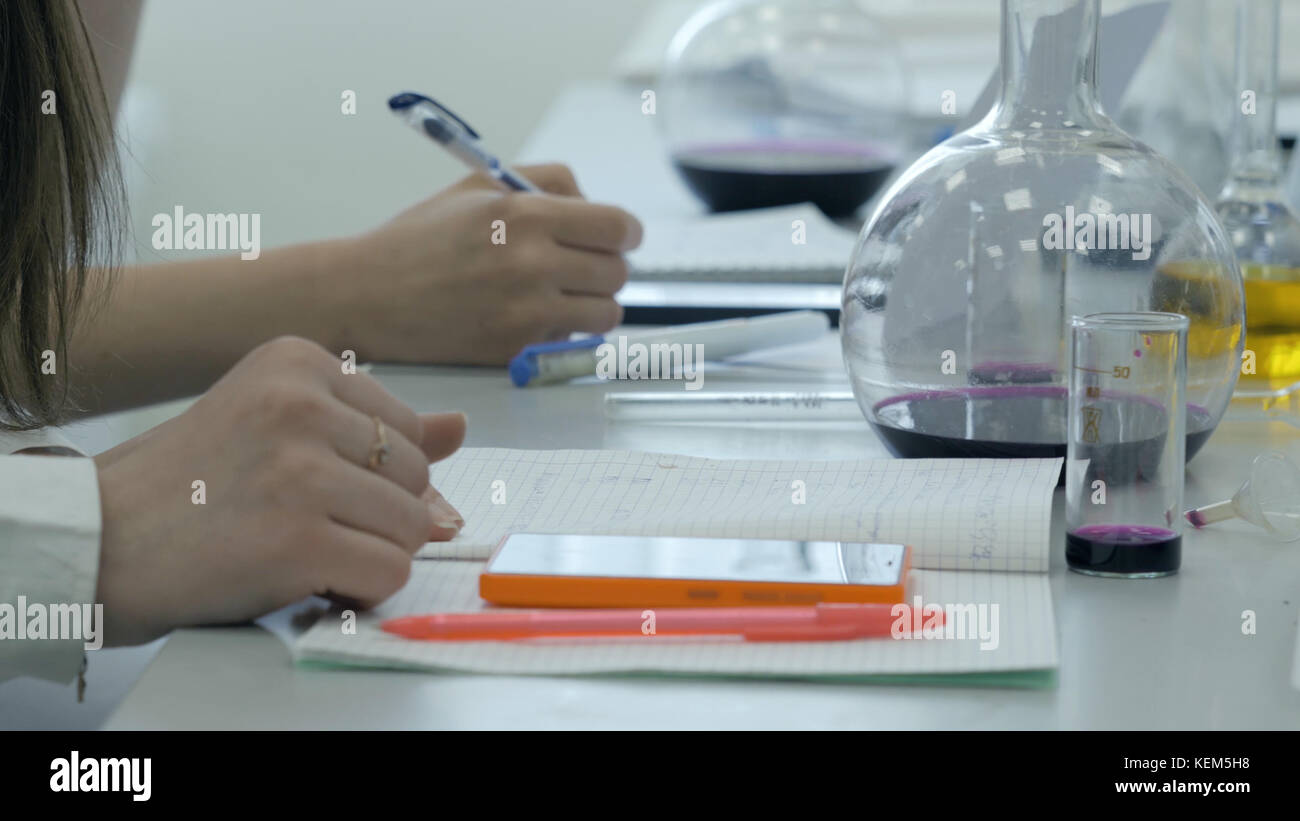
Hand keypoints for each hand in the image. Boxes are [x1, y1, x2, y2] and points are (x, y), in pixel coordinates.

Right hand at [93, 336, 465, 645]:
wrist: (99, 539)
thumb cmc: (190, 483)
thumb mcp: (276, 426)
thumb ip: (369, 425)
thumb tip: (461, 427)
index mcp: (297, 362)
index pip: (405, 430)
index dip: (373, 477)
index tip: (310, 486)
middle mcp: (300, 405)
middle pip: (416, 477)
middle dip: (377, 515)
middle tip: (302, 522)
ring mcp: (299, 472)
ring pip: (413, 527)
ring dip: (370, 553)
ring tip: (301, 548)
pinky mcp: (296, 539)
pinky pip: (389, 572)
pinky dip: (361, 589)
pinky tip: (307, 578)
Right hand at [338, 163, 642, 364]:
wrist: (367, 296)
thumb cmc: (422, 238)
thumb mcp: (481, 185)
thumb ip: (547, 182)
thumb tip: (596, 205)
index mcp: (525, 215)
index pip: (617, 228)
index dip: (625, 233)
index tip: (619, 237)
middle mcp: (531, 264)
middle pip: (617, 273)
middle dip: (606, 267)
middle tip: (582, 266)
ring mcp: (526, 313)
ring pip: (606, 314)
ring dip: (593, 304)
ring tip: (564, 294)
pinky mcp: (517, 350)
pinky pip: (571, 341)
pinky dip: (562, 331)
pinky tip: (530, 316)